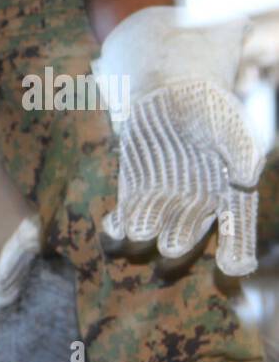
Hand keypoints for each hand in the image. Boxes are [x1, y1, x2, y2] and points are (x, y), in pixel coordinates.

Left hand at [103, 81, 261, 275]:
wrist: (173, 95)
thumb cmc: (211, 112)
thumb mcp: (232, 125)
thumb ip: (243, 150)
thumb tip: (247, 178)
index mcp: (230, 197)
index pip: (238, 232)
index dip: (236, 251)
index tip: (231, 266)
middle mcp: (197, 208)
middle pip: (188, 235)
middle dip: (178, 241)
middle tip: (171, 246)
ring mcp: (163, 204)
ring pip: (154, 229)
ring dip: (144, 232)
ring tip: (138, 232)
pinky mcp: (133, 196)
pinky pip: (125, 218)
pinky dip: (118, 225)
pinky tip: (113, 226)